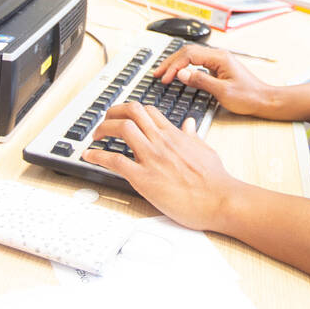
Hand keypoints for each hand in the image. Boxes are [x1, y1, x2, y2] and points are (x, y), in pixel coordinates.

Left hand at [81, 101, 239, 230]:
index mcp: (175, 134)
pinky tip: (89, 156)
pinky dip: (98, 156)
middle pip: (132, 112)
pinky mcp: (144, 178)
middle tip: (105, 120)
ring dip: (103, 129)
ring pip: (121, 128)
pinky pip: (115, 161)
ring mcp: (152, 157)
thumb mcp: (205, 149)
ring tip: (96, 136)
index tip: (124, 116)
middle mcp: (161, 141)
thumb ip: (193, 135)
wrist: (220, 198)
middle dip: (113, 112)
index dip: (132, 110)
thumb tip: (189, 124)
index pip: (148, 111)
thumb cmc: (215, 179)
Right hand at [153, 44, 278, 118]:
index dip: (174, 66)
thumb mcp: (222, 92)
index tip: (165, 78)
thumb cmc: (248, 97)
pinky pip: (197, 62)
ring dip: (176, 63)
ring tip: (164, 73)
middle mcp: (219, 56)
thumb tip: (182, 73)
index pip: (189, 55)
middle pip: (188, 52)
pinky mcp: (219, 68)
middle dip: (171, 62)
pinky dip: (185, 67)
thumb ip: (201, 81)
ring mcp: (219, 61)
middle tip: (157, 73)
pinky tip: (179, 73)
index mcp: (219, 57)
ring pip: (192, 56)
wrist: (264, 100)